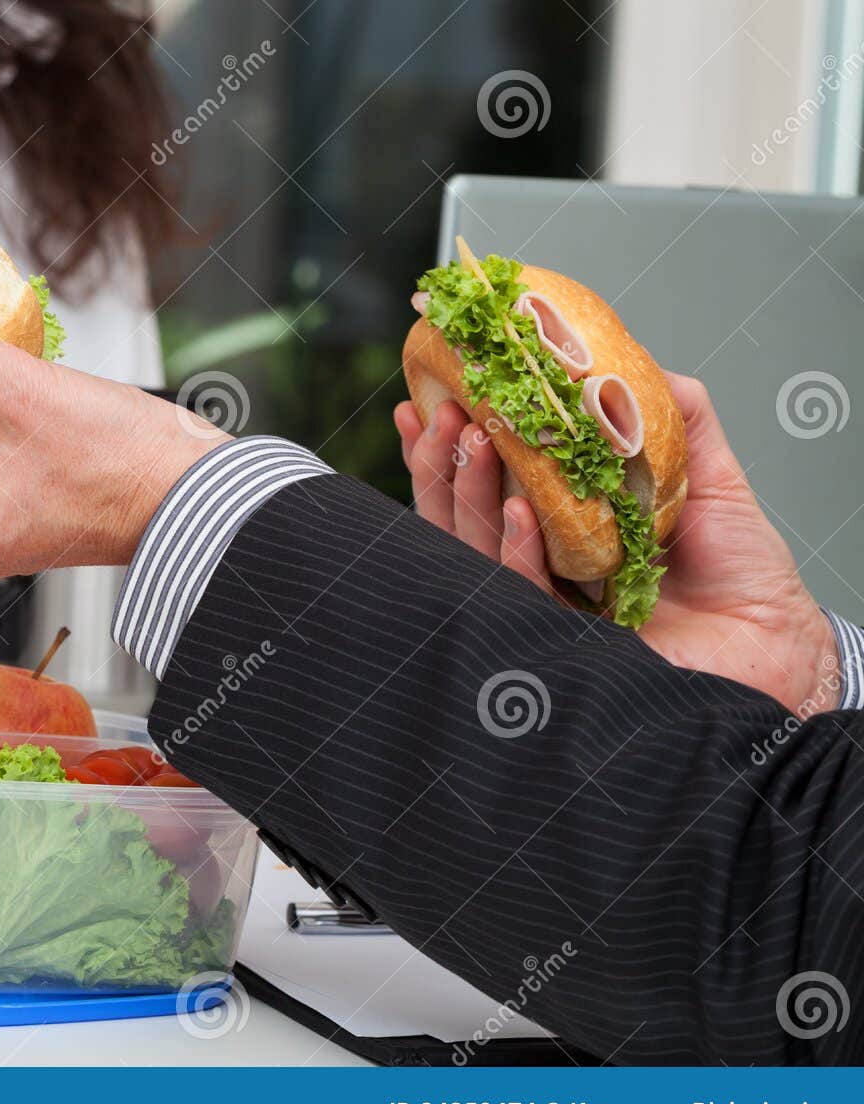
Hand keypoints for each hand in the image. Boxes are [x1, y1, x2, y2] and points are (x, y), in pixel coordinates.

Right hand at [394, 374, 839, 713]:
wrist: (778, 639)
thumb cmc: (742, 570)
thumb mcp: (706, 477)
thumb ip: (676, 419)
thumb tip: (633, 362)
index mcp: (557, 529)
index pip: (481, 488)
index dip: (446, 450)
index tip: (425, 402)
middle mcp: (541, 567)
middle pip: (462, 518)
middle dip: (444, 463)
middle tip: (445, 411)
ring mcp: (547, 605)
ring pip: (478, 550)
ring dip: (470, 493)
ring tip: (472, 440)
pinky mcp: (565, 641)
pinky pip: (523, 593)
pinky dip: (516, 550)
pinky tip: (519, 509)